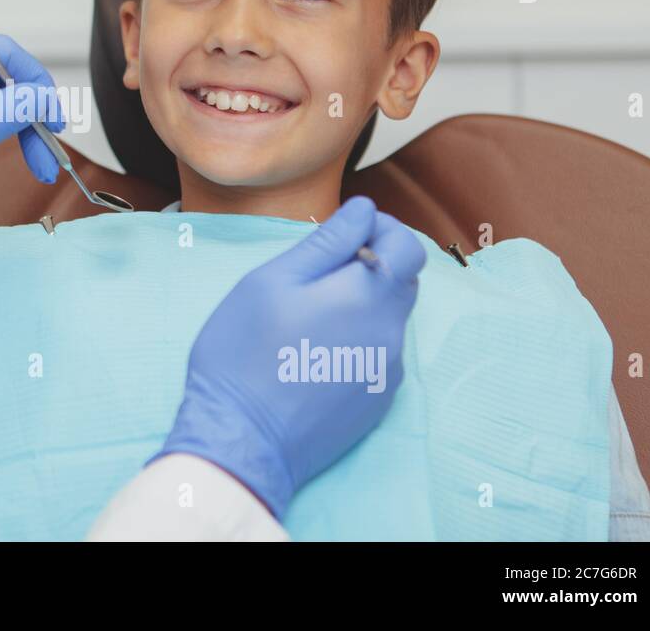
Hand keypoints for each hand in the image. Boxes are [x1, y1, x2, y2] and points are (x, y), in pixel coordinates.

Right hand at [155, 196, 426, 518]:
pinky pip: (378, 353)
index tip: (342, 235)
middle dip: (369, 265)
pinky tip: (312, 351)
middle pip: (402, 281)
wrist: (241, 439)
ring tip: (307, 316)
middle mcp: (391, 333)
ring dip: (360, 304)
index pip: (408, 246)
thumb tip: (364, 210)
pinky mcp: (377, 401)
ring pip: (388, 318)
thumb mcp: (271, 281)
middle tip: (316, 274)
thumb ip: (326, 242)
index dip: (379, 230)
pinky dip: (355, 340)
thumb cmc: (244, 353)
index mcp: (368, 296)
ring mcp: (388, 372)